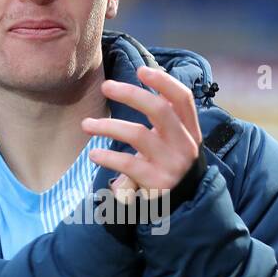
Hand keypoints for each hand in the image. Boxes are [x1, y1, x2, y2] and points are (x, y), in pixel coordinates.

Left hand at [81, 65, 203, 195]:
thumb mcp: (175, 140)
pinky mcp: (157, 184)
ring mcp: (172, 165)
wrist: (183, 206)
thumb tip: (149, 75)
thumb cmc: (171, 164)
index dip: (164, 82)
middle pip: (160, 111)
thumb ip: (166, 114)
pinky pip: (129, 164)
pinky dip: (109, 157)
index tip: (141, 70)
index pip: (183, 99)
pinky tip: (94, 154)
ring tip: (86, 124)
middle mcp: (185, 146)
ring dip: (108, 126)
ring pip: (138, 135)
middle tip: (106, 86)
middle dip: (131, 95)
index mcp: (190, 130)